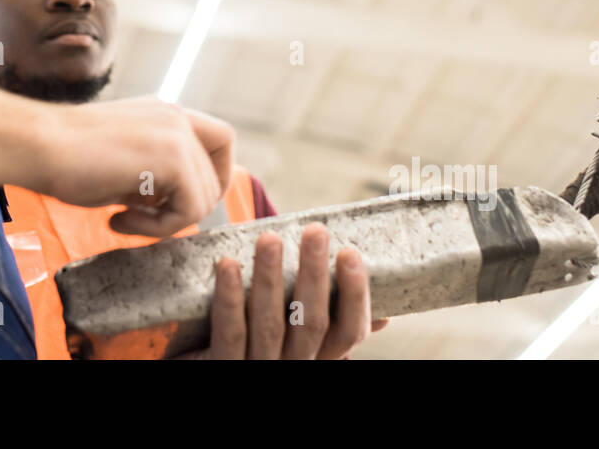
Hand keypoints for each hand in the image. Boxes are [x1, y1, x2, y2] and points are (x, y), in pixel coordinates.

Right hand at [34, 95, 233, 237]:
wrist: (37, 145)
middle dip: (184, 208)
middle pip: (216, 176)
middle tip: (139, 216)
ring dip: (167, 221)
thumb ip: (155, 174)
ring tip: (124, 216)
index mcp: (166, 113)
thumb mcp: (123, 161)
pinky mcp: (171, 156)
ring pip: (204, 197)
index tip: (179, 200)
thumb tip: (176, 203)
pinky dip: (159, 227)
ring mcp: (177, 133)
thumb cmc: (65, 157)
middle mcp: (177, 116)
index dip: (213, 176)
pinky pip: (189, 208)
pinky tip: (119, 218)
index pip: (221, 141)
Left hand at [181, 223, 387, 358]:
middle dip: (314, 274)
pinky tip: (228, 265)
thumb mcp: (303, 341)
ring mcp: (257, 367)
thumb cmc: (264, 345)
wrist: (212, 367)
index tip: (350, 252)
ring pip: (269, 324)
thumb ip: (334, 324)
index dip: (354, 294)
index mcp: (319, 356)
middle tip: (316, 231)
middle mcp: (293, 365)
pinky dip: (230, 298)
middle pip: (311, 323)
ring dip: (270, 278)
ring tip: (270, 238)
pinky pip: (229, 332)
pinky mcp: (221, 365)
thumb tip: (386, 314)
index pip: (350, 331)